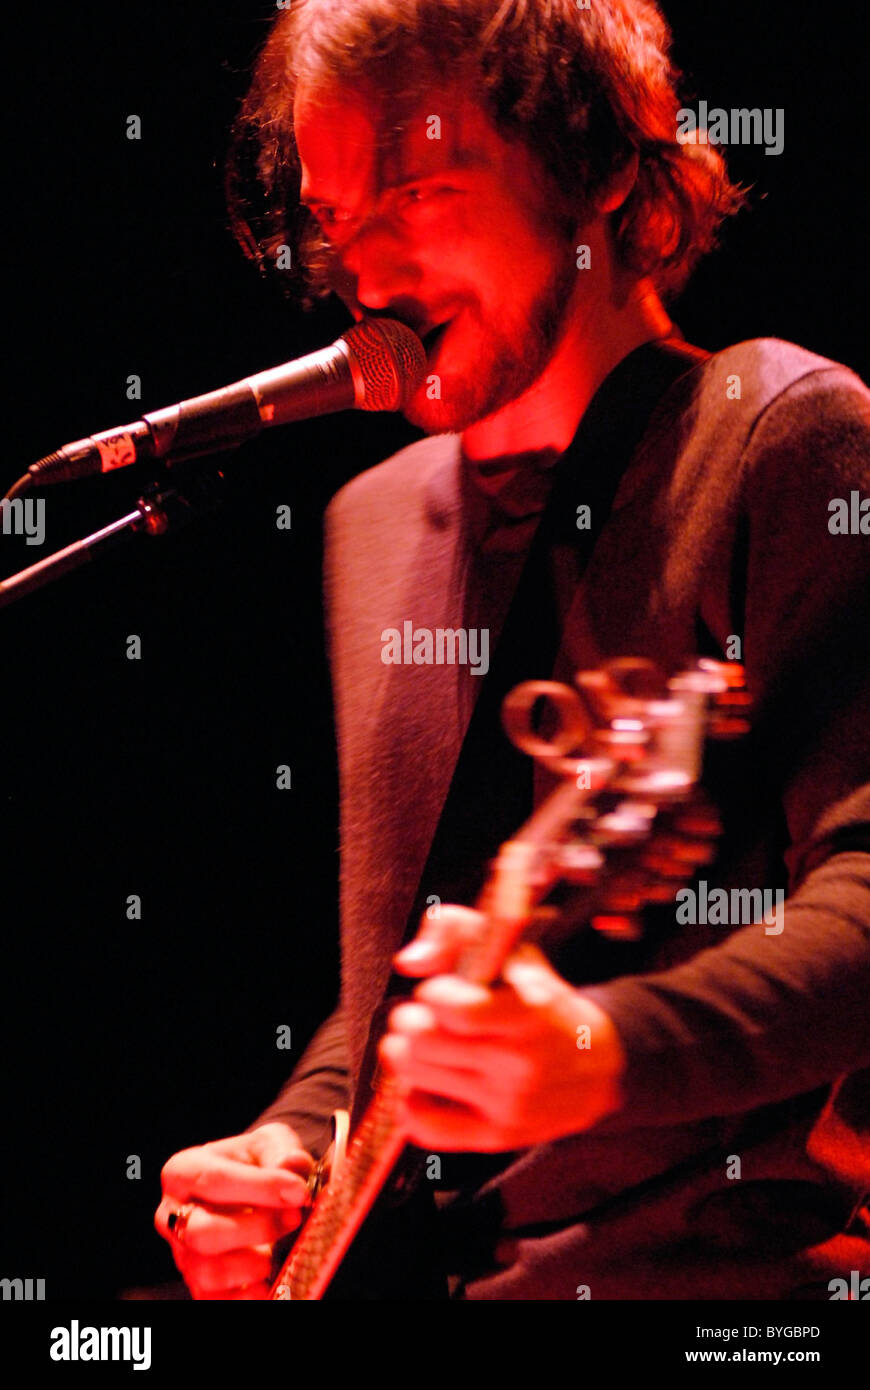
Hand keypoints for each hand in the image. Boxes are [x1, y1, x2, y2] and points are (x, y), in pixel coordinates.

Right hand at [155, 1123, 313, 1299]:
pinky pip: (217, 1301)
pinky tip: (272, 1274)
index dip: (260, 1187)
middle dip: (257, 1227)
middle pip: (202, 1232)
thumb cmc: (255, 1164)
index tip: (298, 1191)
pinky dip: (250, 1294)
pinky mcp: (198, 1286)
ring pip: (208, 1272)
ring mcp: (183, 1254)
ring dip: (256, 1263)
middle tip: (294, 1216)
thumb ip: (282, 1151)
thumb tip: (293, 1166)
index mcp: (183, 1172)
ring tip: (282, 1246)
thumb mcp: (268, 1143)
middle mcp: (173, 1215)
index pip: (213, 1181)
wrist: (252, 1191)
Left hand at [379, 907, 625, 1150]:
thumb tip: (409, 961)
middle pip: (424, 1043)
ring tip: (420, 1044)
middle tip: (418, 1016)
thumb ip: (456, 931)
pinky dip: (411, 1104)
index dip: (434, 993)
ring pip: (416, 1078)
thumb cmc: (541, 1001)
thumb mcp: (512, 951)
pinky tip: (424, 1084)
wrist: (596, 1065)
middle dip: (409, 1021)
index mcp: (530, 1011)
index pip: (458, 1009)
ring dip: (404, 1055)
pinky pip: (428, 1129)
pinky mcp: (496, 1137)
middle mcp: (521, 1063)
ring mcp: (508, 1105)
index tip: (440, 990)